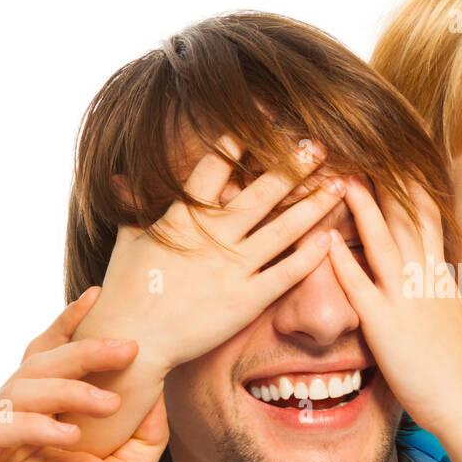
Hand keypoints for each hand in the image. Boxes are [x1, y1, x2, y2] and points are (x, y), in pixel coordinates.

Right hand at [0, 287, 169, 461]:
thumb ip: (142, 429)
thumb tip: (163, 382)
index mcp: (38, 418)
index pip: (51, 361)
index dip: (72, 328)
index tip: (103, 300)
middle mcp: (3, 421)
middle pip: (39, 367)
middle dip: (83, 351)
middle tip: (127, 346)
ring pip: (19, 391)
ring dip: (68, 389)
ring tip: (109, 399)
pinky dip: (33, 428)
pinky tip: (68, 437)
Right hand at [78, 134, 345, 373]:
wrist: (133, 338)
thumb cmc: (125, 291)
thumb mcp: (127, 241)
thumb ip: (134, 207)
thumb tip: (122, 178)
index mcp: (183, 217)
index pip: (214, 168)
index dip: (239, 143)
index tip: (263, 122)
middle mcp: (213, 237)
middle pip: (262, 191)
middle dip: (293, 165)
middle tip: (319, 144)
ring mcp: (233, 268)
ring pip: (284, 228)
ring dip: (314, 203)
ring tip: (339, 184)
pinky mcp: (247, 300)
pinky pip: (287, 273)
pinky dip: (310, 255)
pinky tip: (331, 238)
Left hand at [325, 175, 461, 437]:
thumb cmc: (458, 371)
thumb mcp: (452, 319)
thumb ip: (437, 293)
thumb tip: (432, 277)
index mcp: (439, 277)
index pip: (427, 220)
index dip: (411, 187)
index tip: (397, 158)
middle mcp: (425, 281)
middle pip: (407, 220)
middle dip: (389, 183)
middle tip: (369, 149)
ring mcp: (407, 302)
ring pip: (385, 245)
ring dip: (365, 210)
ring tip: (346, 179)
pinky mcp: (387, 328)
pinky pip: (362, 289)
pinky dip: (344, 263)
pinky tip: (327, 242)